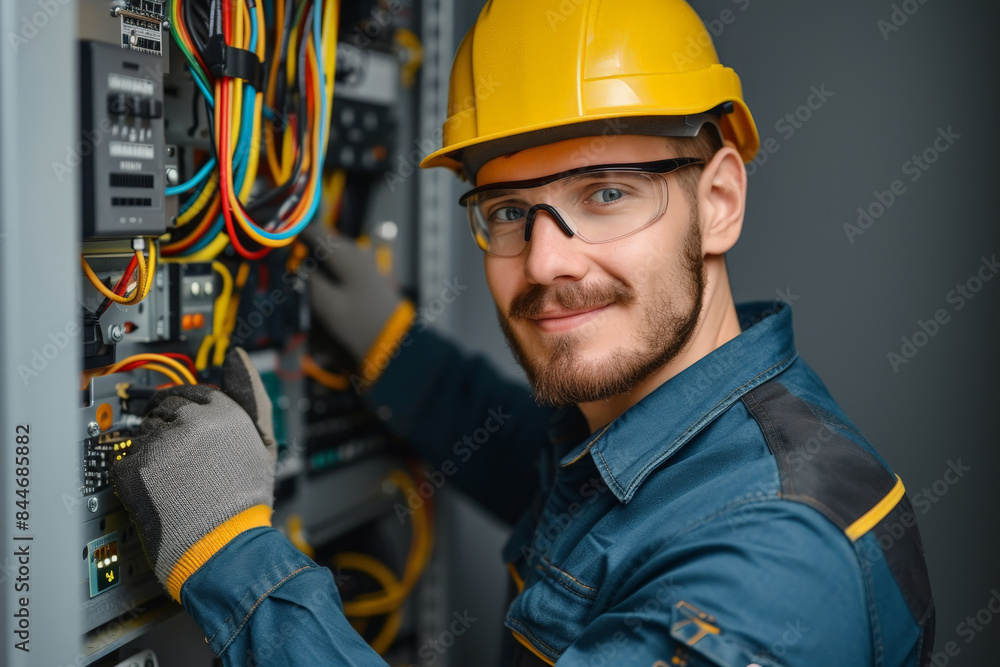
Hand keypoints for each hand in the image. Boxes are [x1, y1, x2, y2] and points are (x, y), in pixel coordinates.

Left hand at [110, 348, 275, 600]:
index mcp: (222, 410)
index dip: (191, 414)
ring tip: (175, 479)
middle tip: (184, 462)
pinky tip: (158, 490)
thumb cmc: (244, 499)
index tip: (191, 432)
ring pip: (144, 433)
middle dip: (170, 430)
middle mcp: (190, 421)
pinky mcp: (133, 467)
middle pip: (164, 408)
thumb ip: (250, 393)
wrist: (223, 545)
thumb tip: (236, 358)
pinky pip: (125, 459)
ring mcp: (159, 444)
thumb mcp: (263, 441)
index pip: (191, 392)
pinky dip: (136, 474)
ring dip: (153, 451)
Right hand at [298, 224, 406, 363]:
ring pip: (333, 249)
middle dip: (304, 247)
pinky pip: (341, 260)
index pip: (316, 231)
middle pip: (324, 238)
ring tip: (299, 273)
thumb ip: (310, 280)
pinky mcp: (366, 273)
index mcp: (347, 254)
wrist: (393, 339)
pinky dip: (328, 266)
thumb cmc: (359, 322)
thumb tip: (295, 264)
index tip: (279, 248)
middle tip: (286, 264)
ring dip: (316, 257)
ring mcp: (364, 261)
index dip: (295, 235)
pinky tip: (319, 281)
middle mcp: (357, 251)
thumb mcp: (328, 304)